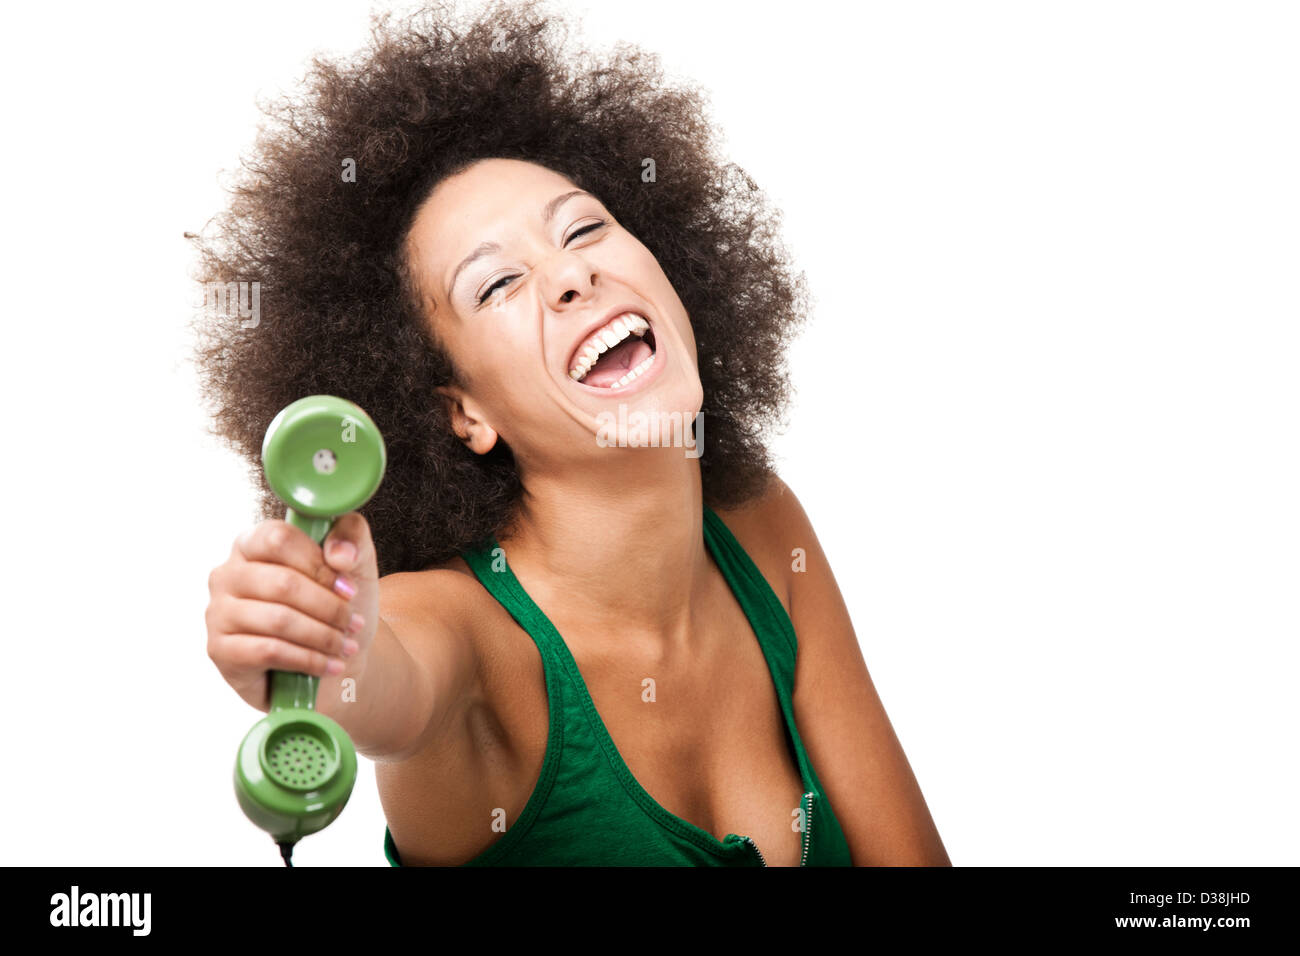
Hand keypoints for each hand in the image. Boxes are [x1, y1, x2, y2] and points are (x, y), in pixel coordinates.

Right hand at [205, 512, 379, 710]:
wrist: (327, 660)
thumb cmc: (333, 605)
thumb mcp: (355, 563)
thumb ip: (352, 536)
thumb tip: (339, 554)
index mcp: (253, 543)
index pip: (278, 539)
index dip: (319, 564)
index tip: (349, 589)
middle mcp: (228, 574)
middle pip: (283, 583)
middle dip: (328, 608)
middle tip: (354, 624)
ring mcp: (219, 612)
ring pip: (278, 620)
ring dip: (322, 637)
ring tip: (346, 647)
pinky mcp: (220, 649)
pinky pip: (269, 651)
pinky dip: (307, 660)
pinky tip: (329, 665)